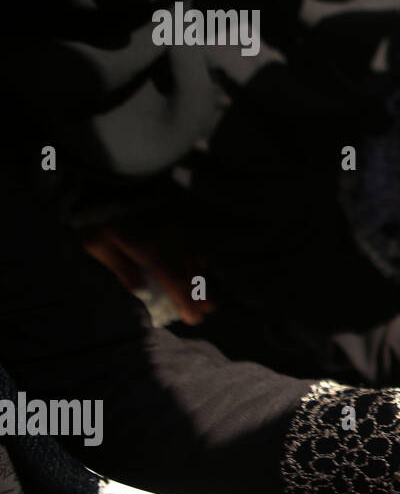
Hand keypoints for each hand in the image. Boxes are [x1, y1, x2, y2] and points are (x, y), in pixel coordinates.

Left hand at [82, 219, 212, 324]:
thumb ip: (121, 269)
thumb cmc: (100, 212)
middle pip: (191, 275)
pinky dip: (197, 256)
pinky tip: (201, 262)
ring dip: (200, 278)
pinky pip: (192, 242)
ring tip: (208, 294)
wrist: (114, 174)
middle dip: (200, 295)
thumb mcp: (99, 244)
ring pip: (194, 260)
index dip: (187, 304)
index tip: (194, 319)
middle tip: (208, 310)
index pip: (176, 286)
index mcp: (153, 255)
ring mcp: (179, 230)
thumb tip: (139, 291)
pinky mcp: (180, 218)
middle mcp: (173, 245)